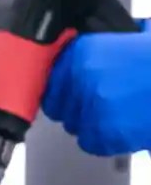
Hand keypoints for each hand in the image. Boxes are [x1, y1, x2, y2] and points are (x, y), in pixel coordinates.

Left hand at [42, 19, 150, 155]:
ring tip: (124, 114)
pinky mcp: (105, 131)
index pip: (51, 82)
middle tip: (105, 106)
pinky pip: (92, 144)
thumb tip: (82, 66)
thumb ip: (101, 53)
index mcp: (83, 51)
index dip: (65, 93)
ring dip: (95, 125)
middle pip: (60, 108)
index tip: (73, 96)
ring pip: (76, 127)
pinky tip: (128, 128)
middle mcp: (81, 78)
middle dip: (79, 110)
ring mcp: (91, 106)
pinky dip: (109, 141)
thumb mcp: (133, 40)